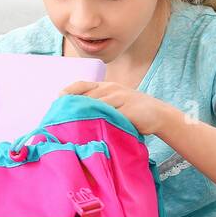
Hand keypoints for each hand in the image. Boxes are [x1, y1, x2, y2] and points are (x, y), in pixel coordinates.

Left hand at [61, 80, 178, 136]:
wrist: (159, 115)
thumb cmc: (132, 112)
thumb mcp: (114, 105)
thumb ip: (97, 107)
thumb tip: (72, 117)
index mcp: (106, 86)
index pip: (82, 85)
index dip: (68, 92)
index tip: (56, 103)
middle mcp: (112, 88)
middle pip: (86, 97)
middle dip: (72, 109)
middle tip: (59, 121)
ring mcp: (121, 97)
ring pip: (96, 106)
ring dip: (84, 117)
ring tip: (71, 128)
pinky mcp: (129, 109)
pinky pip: (111, 116)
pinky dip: (100, 123)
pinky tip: (92, 131)